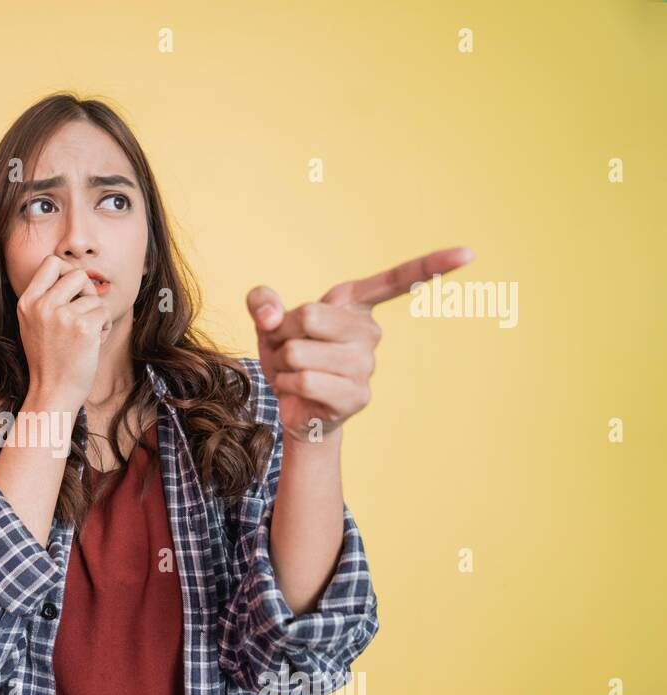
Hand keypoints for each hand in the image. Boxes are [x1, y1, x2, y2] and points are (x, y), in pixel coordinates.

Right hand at [16, 254, 109, 409]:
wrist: (52, 392)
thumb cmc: (48, 360)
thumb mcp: (33, 324)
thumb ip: (45, 299)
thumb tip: (72, 273)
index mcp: (27, 302)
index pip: (51, 262)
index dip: (67, 271)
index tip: (71, 290)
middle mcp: (42, 305)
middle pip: (77, 274)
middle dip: (86, 291)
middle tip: (85, 312)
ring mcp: (62, 315)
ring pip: (94, 295)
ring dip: (97, 313)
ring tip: (88, 334)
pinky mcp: (83, 326)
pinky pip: (105, 312)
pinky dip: (105, 327)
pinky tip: (94, 342)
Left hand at [247, 246, 473, 443]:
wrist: (292, 405)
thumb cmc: (287, 355)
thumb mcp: (268, 320)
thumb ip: (261, 301)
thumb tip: (271, 314)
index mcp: (356, 305)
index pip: (398, 280)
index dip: (433, 266)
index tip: (470, 253)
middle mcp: (371, 332)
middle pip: (310, 316)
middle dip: (283, 332)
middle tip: (289, 347)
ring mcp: (368, 365)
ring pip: (302, 351)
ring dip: (282, 362)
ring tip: (294, 371)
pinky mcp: (358, 396)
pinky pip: (306, 380)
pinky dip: (287, 385)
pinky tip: (299, 392)